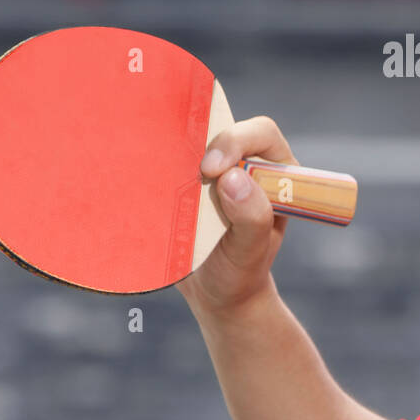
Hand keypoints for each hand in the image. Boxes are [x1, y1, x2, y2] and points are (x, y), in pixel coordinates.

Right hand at [177, 115, 293, 320]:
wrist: (215, 293)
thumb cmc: (241, 272)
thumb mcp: (249, 252)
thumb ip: (252, 218)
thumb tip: (235, 177)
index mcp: (275, 170)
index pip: (260, 133)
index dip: (236, 141)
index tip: (212, 170)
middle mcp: (246, 161)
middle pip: (223, 126)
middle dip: (202, 140)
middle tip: (188, 172)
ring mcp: (214, 170)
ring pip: (194, 140)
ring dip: (175, 150)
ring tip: (161, 171)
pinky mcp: (185, 181)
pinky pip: (170, 162)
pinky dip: (157, 166)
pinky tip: (143, 178)